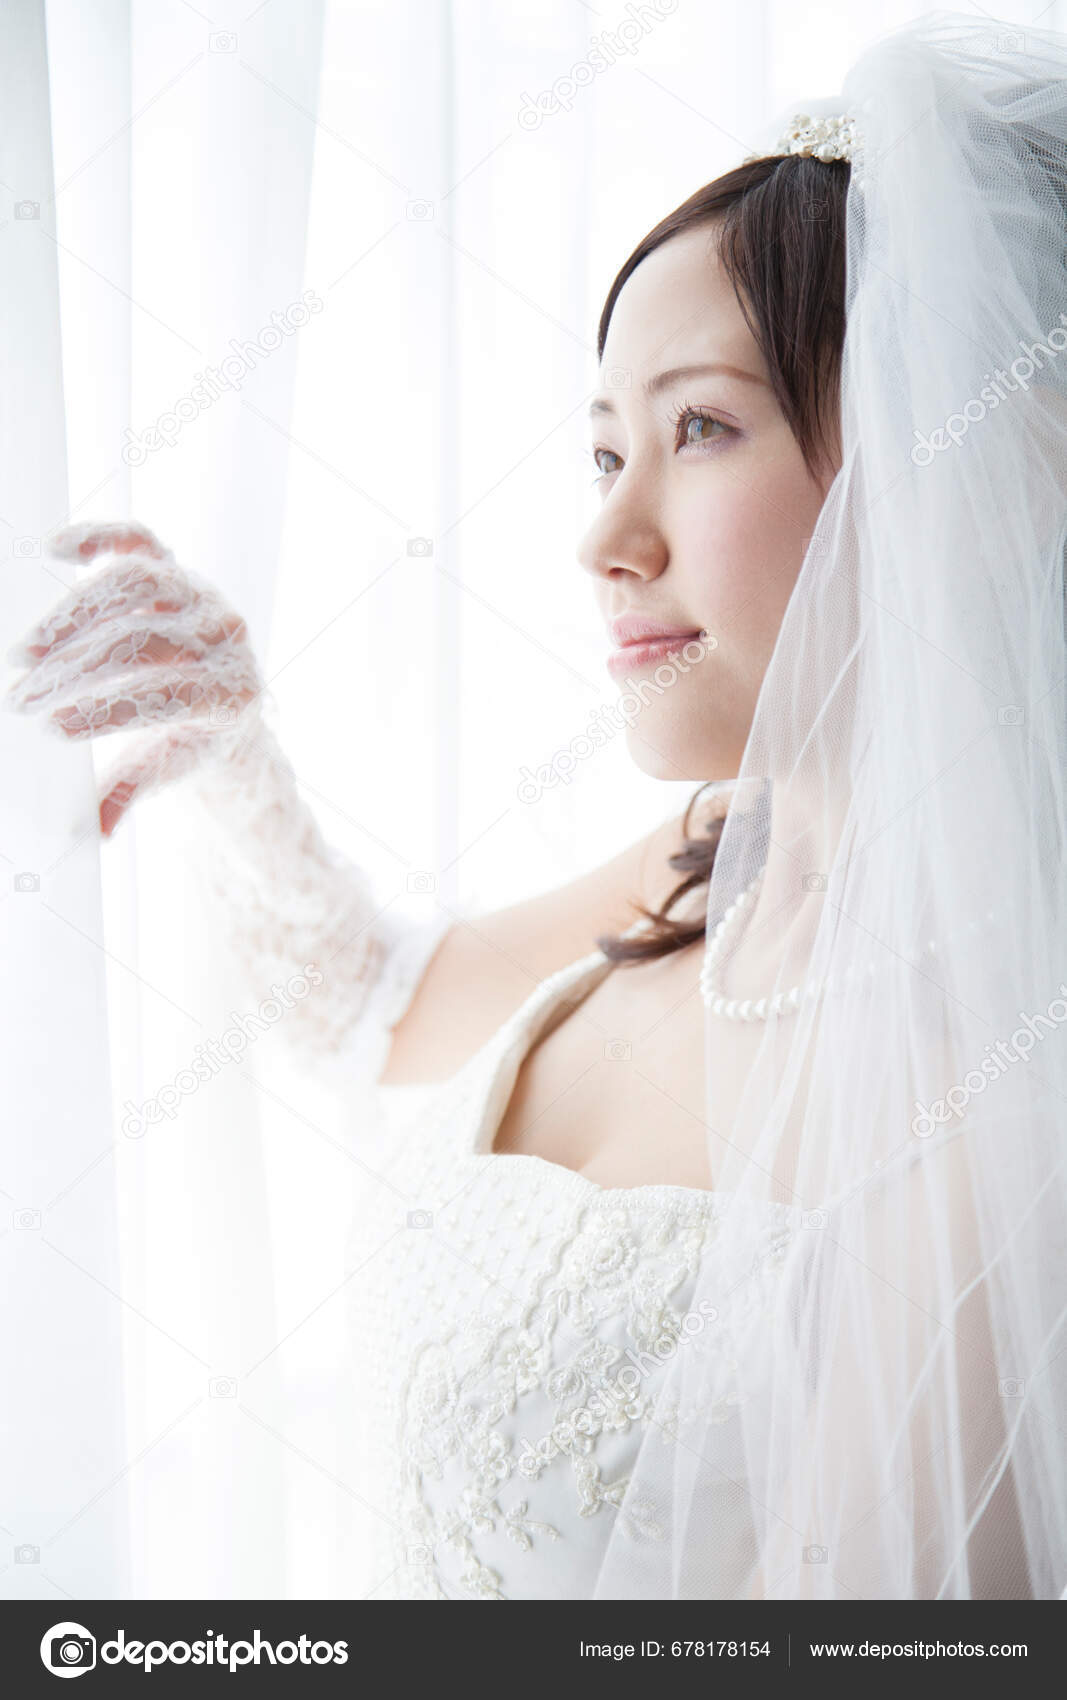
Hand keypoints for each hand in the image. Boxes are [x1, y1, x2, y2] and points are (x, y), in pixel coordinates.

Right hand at [4, 521, 263, 836]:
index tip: (51, 728)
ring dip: (72, 616)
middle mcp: (227, 636)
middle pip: (142, 643)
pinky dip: (100, 538)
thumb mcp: (168, 769)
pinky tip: (57, 548)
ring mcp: (202, 595)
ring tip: (26, 652)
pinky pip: (140, 542)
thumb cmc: (193, 739)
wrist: (227, 701)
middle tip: (21, 698)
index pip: (167, 697)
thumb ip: (130, 793)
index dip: (107, 712)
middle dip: (75, 673)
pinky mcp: (177, 569)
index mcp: (234, 693)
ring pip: (136, 587)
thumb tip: (92, 831)